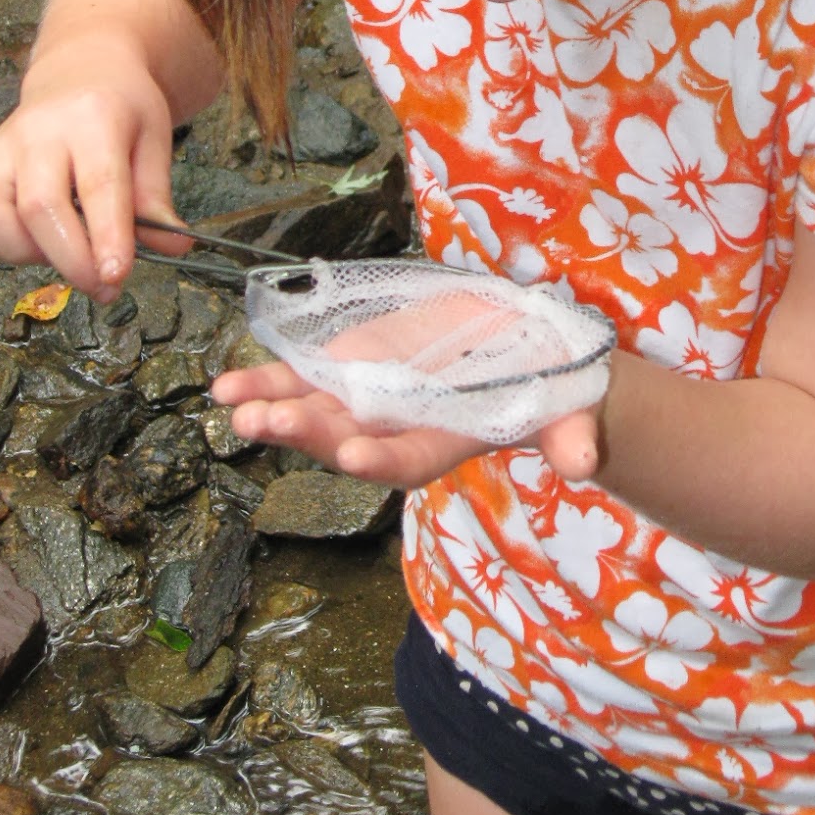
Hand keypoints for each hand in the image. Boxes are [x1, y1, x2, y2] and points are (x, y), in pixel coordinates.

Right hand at [0, 40, 188, 300]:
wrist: (80, 69)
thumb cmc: (122, 107)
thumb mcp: (154, 138)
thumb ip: (157, 197)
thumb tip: (174, 247)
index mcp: (94, 118)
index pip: (99, 184)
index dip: (107, 235)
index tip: (117, 274)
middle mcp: (40, 131)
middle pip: (42, 208)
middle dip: (73, 259)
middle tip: (106, 288)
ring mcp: (4, 148)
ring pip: (1, 217)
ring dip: (37, 255)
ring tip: (76, 258)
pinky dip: (9, 245)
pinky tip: (43, 244)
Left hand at [211, 360, 601, 487]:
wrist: (521, 350)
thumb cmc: (550, 385)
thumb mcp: (570, 406)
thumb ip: (571, 435)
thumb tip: (587, 463)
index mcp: (446, 443)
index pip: (411, 460)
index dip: (384, 459)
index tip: (353, 455)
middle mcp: (398, 430)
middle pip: (347, 437)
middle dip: (306, 433)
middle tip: (263, 423)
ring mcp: (369, 401)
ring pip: (315, 412)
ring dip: (272, 410)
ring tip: (230, 404)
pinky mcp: (353, 370)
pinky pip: (305, 380)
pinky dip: (267, 381)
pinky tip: (227, 386)